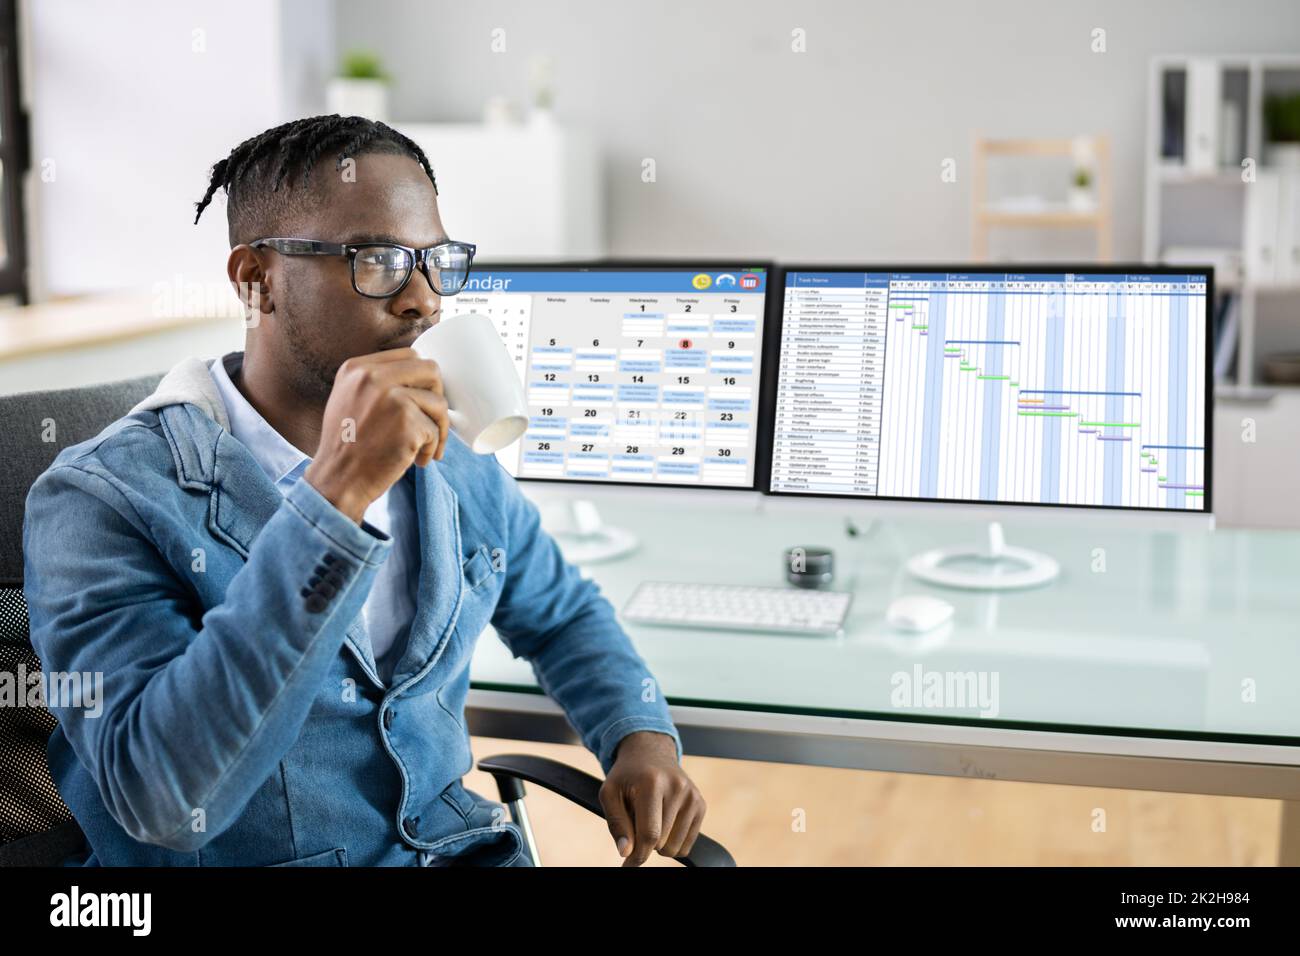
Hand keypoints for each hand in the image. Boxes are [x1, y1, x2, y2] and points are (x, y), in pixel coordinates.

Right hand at [304, 348, 449, 523]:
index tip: (422, 401)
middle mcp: (372, 377)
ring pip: (439, 403)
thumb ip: (376, 383)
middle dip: (438, 398)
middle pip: (431, 370)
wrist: (337, 481)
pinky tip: (416, 461)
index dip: (423, 380)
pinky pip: (435, 431)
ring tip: (425, 448)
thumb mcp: (349, 399)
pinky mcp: (406, 421)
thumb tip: (422, 378)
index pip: (410, 356)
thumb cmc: (347, 446)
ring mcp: (390, 397)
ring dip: (439, 429)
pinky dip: (431, 449)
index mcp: (357, 368)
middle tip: (431, 422)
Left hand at [599, 731, 705, 866]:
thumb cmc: (626, 777)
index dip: (637, 855)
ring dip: (659, 844)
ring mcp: (692, 796)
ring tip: (650, 820)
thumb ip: (616, 823)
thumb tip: (627, 853)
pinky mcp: (701, 804)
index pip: (649, 833)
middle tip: (636, 822)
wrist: (651, 754)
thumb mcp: (610, 793)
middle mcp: (677, 787)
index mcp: (652, 783)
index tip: (627, 864)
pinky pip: (687, 844)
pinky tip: (663, 823)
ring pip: (675, 847)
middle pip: (661, 842)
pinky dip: (672, 842)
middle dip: (645, 842)